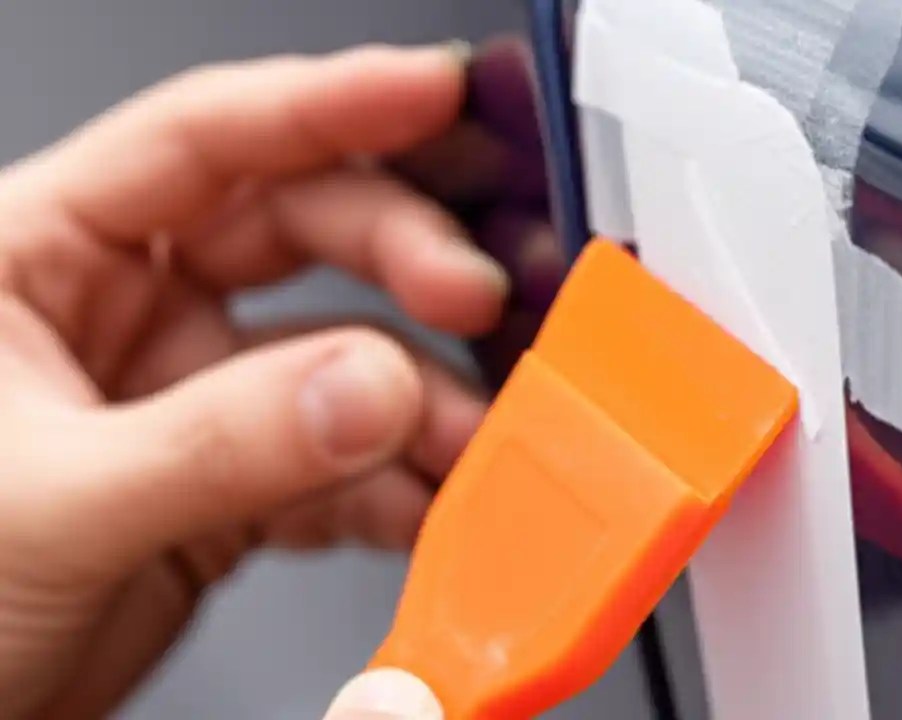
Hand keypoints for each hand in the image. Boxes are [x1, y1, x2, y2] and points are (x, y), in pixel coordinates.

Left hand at [0, 44, 511, 718]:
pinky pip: (347, 459)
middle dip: (405, 258)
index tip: (434, 89)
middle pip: (306, 230)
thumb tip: (368, 390)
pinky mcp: (239, 480)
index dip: (330, 103)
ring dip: (420, 396)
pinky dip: (402, 482)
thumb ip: (219, 442)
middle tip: (473, 292)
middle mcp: (130, 305)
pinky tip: (433, 500)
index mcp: (45, 253)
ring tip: (470, 432)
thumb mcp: (51, 501)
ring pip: (345, 354)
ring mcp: (194, 392)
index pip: (205, 139)